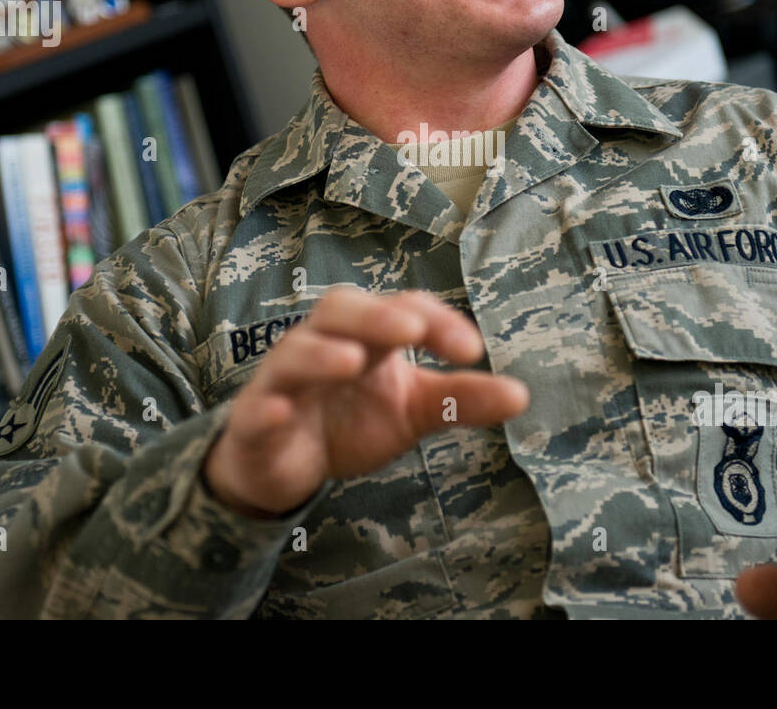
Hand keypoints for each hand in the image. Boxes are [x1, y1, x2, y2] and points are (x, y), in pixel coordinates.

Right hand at [204, 285, 527, 516]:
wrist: (283, 466)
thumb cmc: (349, 421)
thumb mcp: (412, 410)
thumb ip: (460, 399)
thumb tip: (522, 394)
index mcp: (367, 336)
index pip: (401, 310)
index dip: (436, 321)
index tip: (472, 350)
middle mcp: (324, 345)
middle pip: (341, 310)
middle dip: (376, 315)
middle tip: (411, 329)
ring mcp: (284, 380)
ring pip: (295, 352)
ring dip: (322, 352)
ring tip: (353, 361)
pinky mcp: (253, 419)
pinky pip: (256, 407)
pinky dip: (266, 406)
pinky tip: (281, 411)